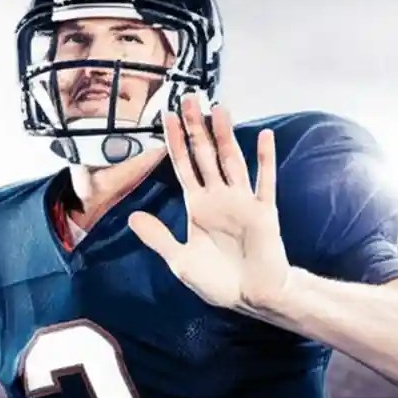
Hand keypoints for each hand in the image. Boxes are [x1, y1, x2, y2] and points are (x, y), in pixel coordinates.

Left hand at [127, 97, 289, 313]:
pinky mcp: (263, 212)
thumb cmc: (218, 280)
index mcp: (198, 206)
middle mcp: (219, 197)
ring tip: (220, 109)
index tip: (167, 117)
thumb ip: (159, 237)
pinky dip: (265, 159)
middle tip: (190, 100)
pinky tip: (264, 137)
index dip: (175, 142)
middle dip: (197, 128)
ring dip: (226, 136)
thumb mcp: (181, 261)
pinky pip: (265, 182)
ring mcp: (242, 202)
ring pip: (232, 161)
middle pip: (206, 155)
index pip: (183, 166)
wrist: (252, 298)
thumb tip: (132, 217)